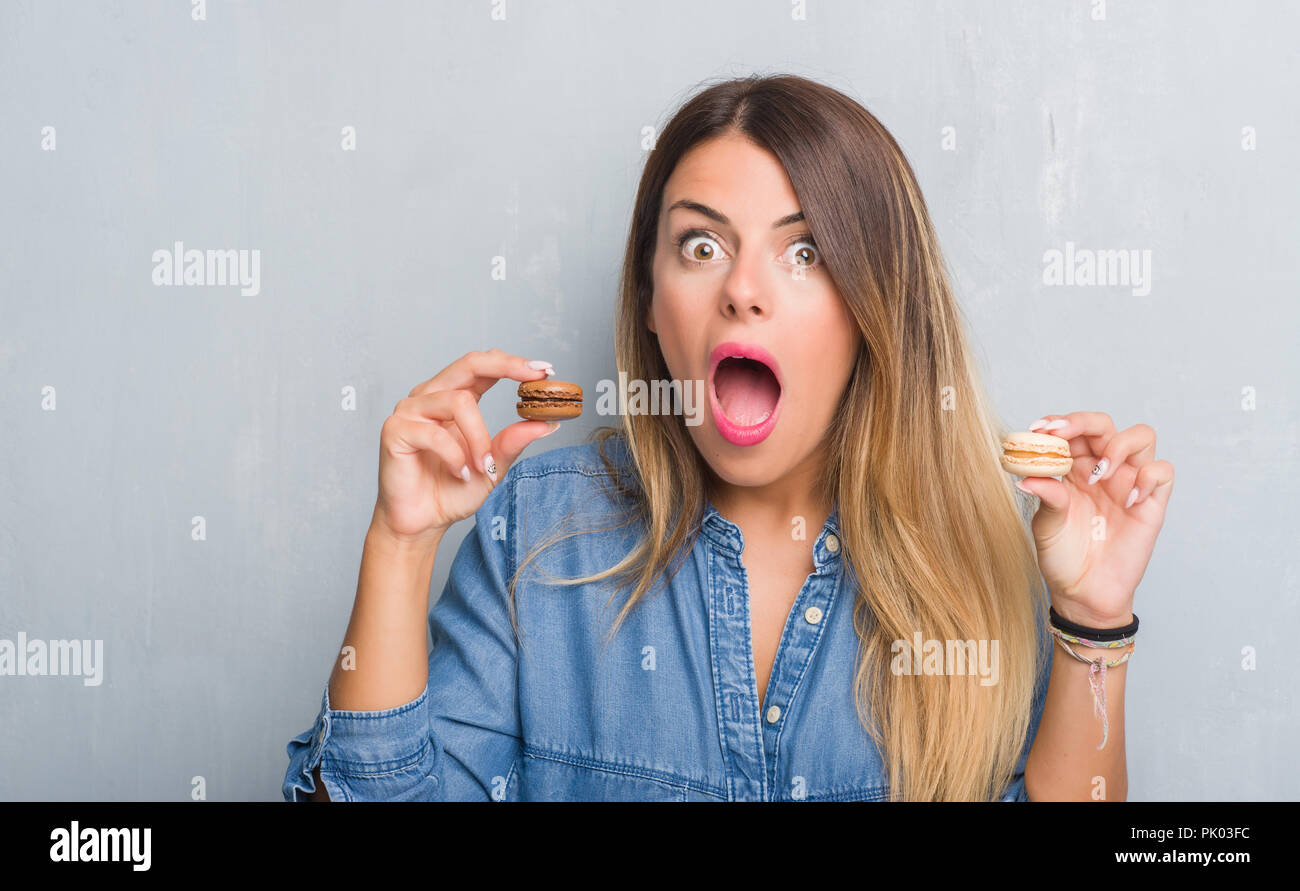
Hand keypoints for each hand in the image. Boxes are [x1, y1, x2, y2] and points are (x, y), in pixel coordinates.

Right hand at [372, 349, 559, 544]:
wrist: (422, 522)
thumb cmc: (452, 491)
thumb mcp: (494, 467)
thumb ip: (513, 443)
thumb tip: (547, 424)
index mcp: (454, 398)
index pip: (483, 366)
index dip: (513, 363)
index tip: (545, 371)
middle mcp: (431, 396)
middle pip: (469, 364)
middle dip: (506, 367)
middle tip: (535, 379)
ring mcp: (410, 410)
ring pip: (458, 402)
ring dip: (479, 438)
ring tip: (484, 467)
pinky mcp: (395, 430)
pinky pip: (434, 433)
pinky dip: (455, 456)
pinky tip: (460, 473)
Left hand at [1012, 412, 1174, 627]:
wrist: (1084, 593)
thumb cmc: (1063, 556)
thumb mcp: (1046, 525)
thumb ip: (1046, 496)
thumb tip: (1026, 476)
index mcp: (1073, 469)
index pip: (1071, 431)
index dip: (1058, 423)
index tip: (1038, 430)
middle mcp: (1102, 470)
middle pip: (1104, 425)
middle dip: (1082, 422)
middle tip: (1062, 436)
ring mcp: (1129, 484)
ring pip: (1141, 437)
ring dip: (1118, 446)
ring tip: (1099, 475)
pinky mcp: (1152, 503)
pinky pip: (1162, 472)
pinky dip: (1147, 477)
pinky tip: (1127, 500)